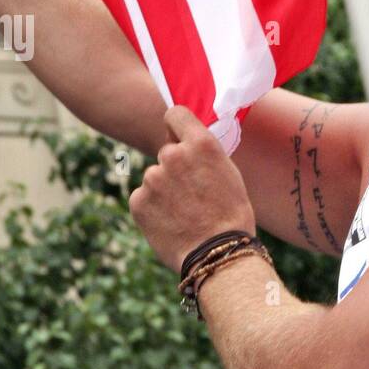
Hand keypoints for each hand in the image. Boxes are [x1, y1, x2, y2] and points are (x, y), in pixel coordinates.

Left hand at [129, 106, 256, 273]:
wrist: (217, 254)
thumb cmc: (230, 215)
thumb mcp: (229, 173)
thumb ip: (203, 154)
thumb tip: (185, 144)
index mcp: (200, 144)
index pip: (175, 114)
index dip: (176, 127)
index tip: (179, 139)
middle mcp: (173, 155)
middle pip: (167, 152)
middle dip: (175, 168)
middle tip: (192, 194)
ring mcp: (152, 178)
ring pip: (155, 178)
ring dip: (164, 191)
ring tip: (185, 214)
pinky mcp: (138, 201)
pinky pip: (144, 198)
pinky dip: (154, 209)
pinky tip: (172, 223)